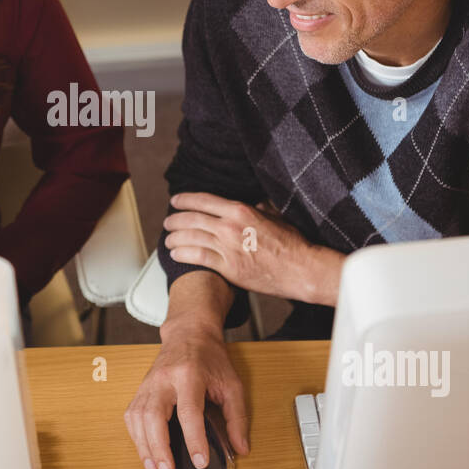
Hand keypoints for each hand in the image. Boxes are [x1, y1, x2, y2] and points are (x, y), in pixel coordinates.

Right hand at [123, 323, 249, 468]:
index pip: (189, 411)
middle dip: (159, 446)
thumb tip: (241, 448)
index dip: (194, 438)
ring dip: (144, 446)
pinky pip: (131, 415)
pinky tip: (145, 451)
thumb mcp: (232, 383)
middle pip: (154, 415)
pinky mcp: (140, 389)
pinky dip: (136, 436)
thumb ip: (237, 417)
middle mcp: (164, 378)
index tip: (200, 461)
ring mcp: (148, 383)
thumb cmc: (211, 358)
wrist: (188, 333)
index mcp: (190, 375)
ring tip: (155, 468)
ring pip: (138, 417)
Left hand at [163, 192, 342, 305]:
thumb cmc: (292, 243)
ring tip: (168, 239)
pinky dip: (184, 254)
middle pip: (192, 219)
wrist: (300, 268)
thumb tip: (254, 203)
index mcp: (240, 210)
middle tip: (167, 222)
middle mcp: (230, 226)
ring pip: (191, 238)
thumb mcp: (275, 216)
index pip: (204, 200)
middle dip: (175, 220)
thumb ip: (259, 208)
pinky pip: (199, 258)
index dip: (185, 200)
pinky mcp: (229, 268)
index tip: (175, 201)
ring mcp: (228, 247)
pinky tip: (176, 254)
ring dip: (175, 238)